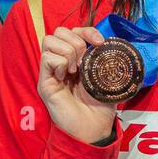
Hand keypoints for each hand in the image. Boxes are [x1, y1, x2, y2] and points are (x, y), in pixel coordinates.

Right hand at [38, 26, 118, 144]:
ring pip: (49, 40)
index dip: (87, 31)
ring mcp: (51, 71)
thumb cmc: (100, 106)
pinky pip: (47, 58)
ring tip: (76, 70)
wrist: (93, 128)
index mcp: (75, 58)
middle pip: (58, 31)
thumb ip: (106, 60)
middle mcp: (61, 62)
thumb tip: (113, 45)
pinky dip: (60, 63)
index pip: (74, 31)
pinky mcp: (44, 82)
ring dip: (67, 51)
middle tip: (85, 61)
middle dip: (76, 40)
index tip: (100, 43)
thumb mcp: (107, 78)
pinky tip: (67, 76)